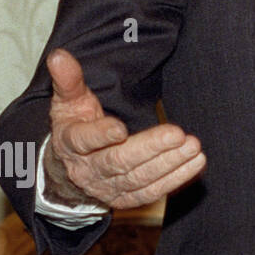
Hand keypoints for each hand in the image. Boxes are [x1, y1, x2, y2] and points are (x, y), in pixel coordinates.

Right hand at [43, 48, 205, 209]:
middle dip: (150, 148)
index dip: (101, 135)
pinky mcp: (125, 199)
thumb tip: (59, 55)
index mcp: (71, 143)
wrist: (72, 167)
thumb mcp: (69, 101)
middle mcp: (87, 170)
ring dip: (169, 163)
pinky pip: (151, 192)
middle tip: (178, 134)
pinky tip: (196, 163)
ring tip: (193, 146)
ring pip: (139, 178)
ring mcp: (106, 188)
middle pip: (118, 161)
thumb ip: (68, 79)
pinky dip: (175, 179)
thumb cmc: (76, 124)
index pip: (83, 140)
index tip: (120, 128)